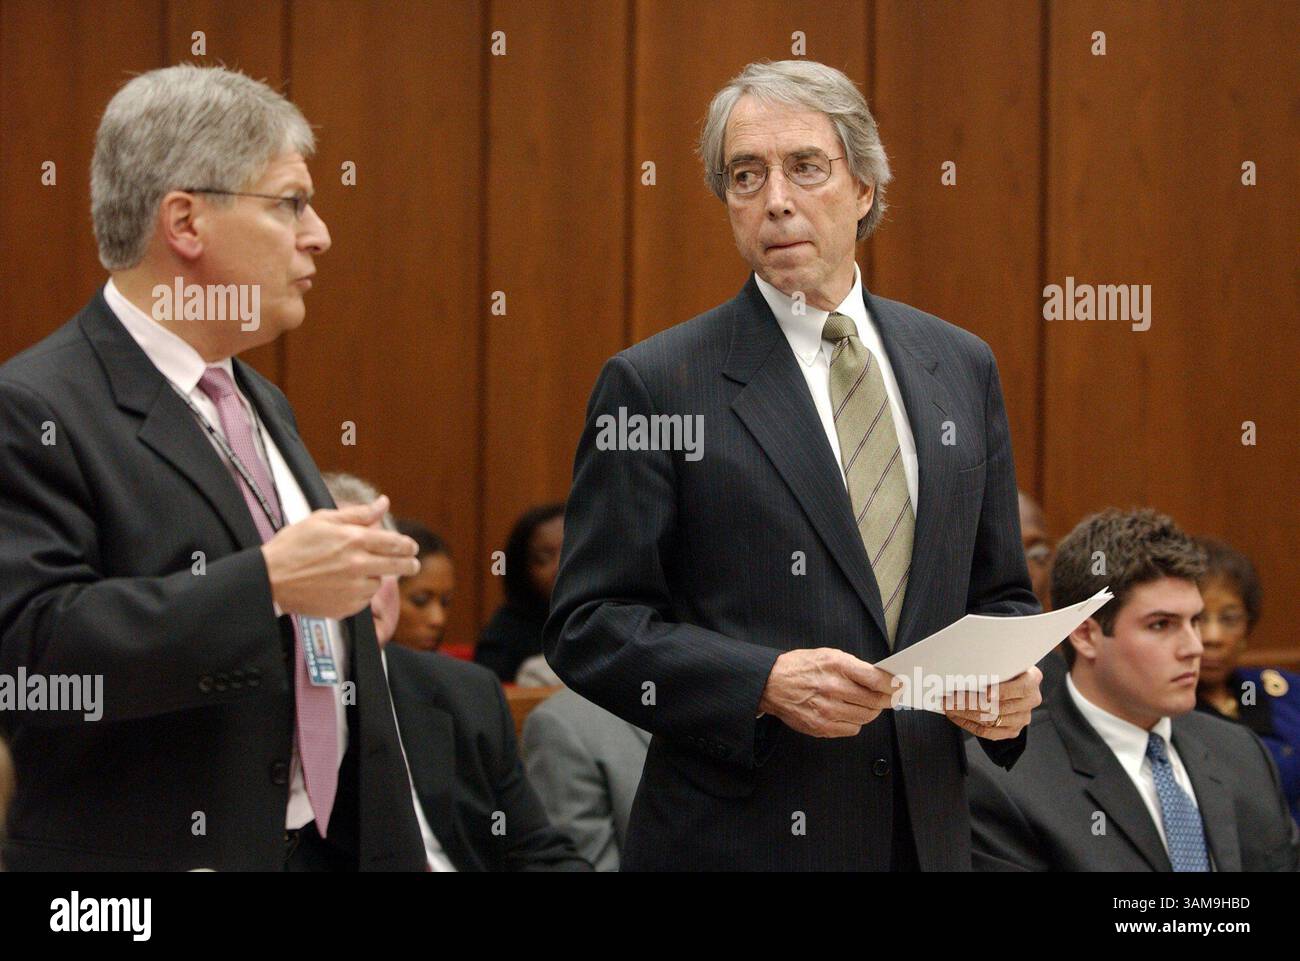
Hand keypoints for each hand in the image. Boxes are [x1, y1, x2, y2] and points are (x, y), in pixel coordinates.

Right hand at [261, 495, 420, 619]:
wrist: (270, 580)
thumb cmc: (292, 547)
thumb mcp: (323, 520)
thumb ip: (358, 513)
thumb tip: (382, 503)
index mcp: (354, 540)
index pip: (395, 543)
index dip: (407, 545)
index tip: (411, 547)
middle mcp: (358, 565)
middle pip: (399, 565)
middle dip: (409, 564)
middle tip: (412, 564)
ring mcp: (354, 588)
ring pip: (379, 582)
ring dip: (376, 577)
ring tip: (357, 572)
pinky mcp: (346, 607)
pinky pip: (364, 600)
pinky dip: (360, 592)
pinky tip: (345, 585)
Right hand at [758, 648, 895, 737]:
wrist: (772, 684)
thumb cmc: (801, 667)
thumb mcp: (828, 655)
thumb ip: (854, 666)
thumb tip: (880, 678)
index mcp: (836, 666)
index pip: (875, 679)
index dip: (892, 684)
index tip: (899, 685)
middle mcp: (833, 688)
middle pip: (875, 701)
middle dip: (886, 699)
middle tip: (889, 697)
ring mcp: (827, 710)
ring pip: (866, 717)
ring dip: (871, 711)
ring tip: (866, 704)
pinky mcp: (822, 727)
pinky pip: (853, 729)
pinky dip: (855, 722)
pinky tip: (848, 712)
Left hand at [944, 665, 1041, 739]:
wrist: (1017, 680)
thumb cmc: (1007, 668)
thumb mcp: (1006, 661)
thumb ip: (995, 665)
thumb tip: (968, 667)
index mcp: (1032, 679)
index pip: (1018, 688)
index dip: (1001, 692)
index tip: (984, 692)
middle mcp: (1031, 700)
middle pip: (998, 707)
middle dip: (969, 703)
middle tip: (950, 698)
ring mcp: (1023, 717)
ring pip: (991, 720)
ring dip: (965, 714)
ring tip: (949, 706)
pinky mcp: (1013, 730)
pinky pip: (989, 732)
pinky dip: (969, 725)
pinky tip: (956, 717)